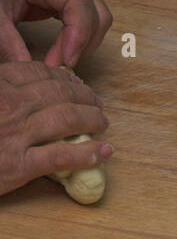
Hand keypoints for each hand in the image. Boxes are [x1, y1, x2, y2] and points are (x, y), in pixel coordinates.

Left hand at [0, 0, 112, 67]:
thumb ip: (9, 44)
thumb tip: (29, 72)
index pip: (78, 2)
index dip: (79, 34)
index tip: (66, 61)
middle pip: (94, 11)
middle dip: (82, 44)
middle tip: (59, 65)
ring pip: (97, 15)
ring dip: (85, 42)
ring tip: (61, 58)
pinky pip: (88, 14)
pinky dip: (81, 36)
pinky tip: (63, 48)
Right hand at [0, 60, 110, 196]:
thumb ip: (2, 87)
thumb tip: (19, 83)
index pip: (36, 73)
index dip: (62, 76)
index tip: (75, 82)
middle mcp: (8, 104)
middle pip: (57, 93)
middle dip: (84, 96)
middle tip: (97, 103)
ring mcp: (15, 135)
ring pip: (65, 120)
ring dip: (91, 119)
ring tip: (103, 123)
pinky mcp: (20, 166)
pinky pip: (61, 157)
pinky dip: (87, 154)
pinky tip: (104, 153)